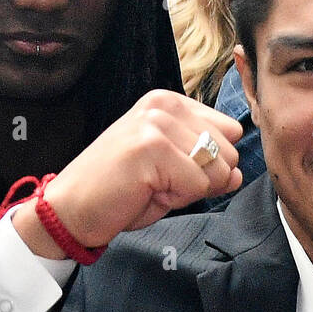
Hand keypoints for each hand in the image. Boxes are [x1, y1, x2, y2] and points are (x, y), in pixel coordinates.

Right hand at [11, 91, 242, 257]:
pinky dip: (177, 199)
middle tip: (158, 182)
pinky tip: (145, 191)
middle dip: (201, 179)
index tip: (170, 170)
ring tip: (151, 185)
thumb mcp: (173, 174)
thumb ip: (208, 168)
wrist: (73, 208)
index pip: (230, 133)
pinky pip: (198, 185)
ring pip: (216, 170)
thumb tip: (239, 174)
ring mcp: (157, 123)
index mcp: (171, 103)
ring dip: (188, 190)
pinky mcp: (152, 146)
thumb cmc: (120, 191)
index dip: (208, 165)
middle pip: (228, 153)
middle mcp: (165, 105)